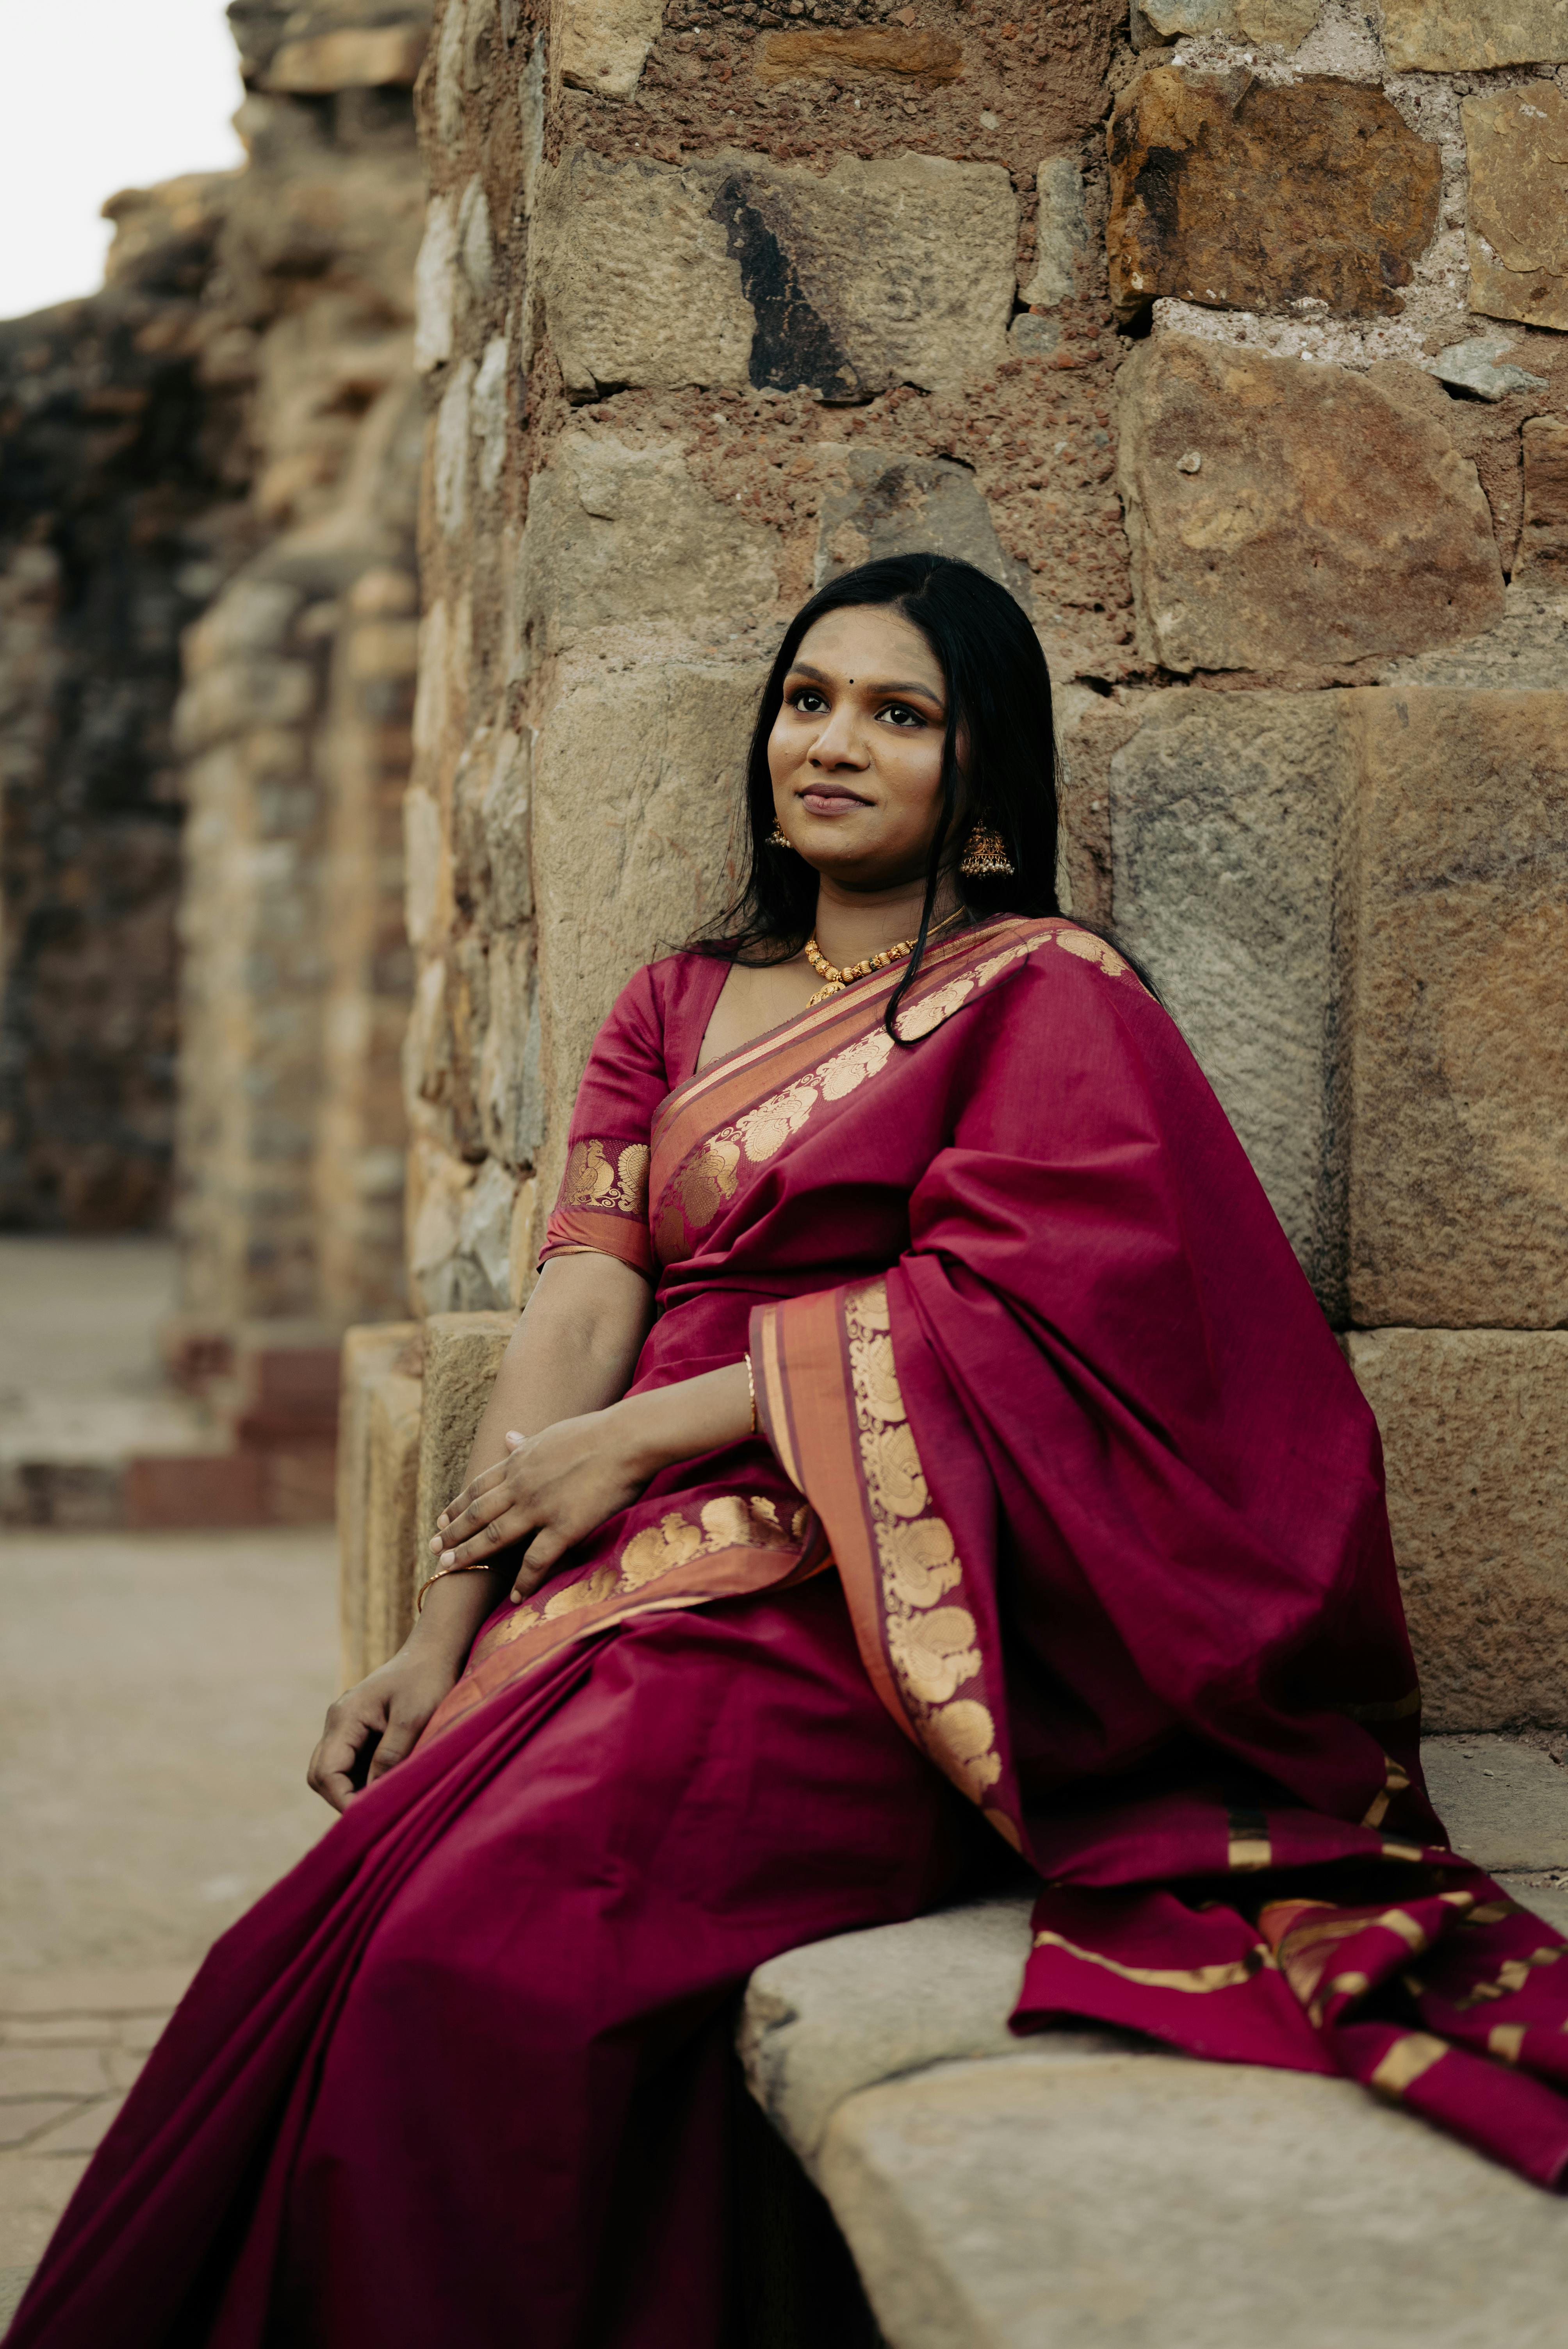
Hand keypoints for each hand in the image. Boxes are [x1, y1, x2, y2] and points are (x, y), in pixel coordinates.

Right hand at [307, 1647, 461, 1812]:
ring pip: (334, 1773)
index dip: (343, 1800)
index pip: (326, 1772)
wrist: (434, 1651)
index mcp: (345, 1716)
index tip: (370, 1818)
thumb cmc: (427, 1679)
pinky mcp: (360, 1731)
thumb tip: (372, 1795)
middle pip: (322, 1776)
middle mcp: (338, 1722)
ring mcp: (347, 1726)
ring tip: (386, 1803)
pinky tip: (389, 1786)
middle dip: (344, 1799)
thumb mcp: (414, 1718)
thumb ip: (391, 1756)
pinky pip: (351, 1764)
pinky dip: (364, 1780)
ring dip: (354, 1791)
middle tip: (377, 1816)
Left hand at [431, 1363, 755, 1604]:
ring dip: (468, 1554)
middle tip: (433, 1549)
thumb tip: (506, 1438)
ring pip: (494, 1536)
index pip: (478, 1487)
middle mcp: (521, 1485)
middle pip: (477, 1513)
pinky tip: (515, 1597)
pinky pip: (536, 1560)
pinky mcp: (563, 1527)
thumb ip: (527, 1443)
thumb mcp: (552, 1434)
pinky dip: (523, 1581)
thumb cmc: (597, 1433)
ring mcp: (539, 1507)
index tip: (441, 1519)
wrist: (628, 1439)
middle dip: (452, 1533)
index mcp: (519, 1462)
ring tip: (450, 1569)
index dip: (458, 1505)